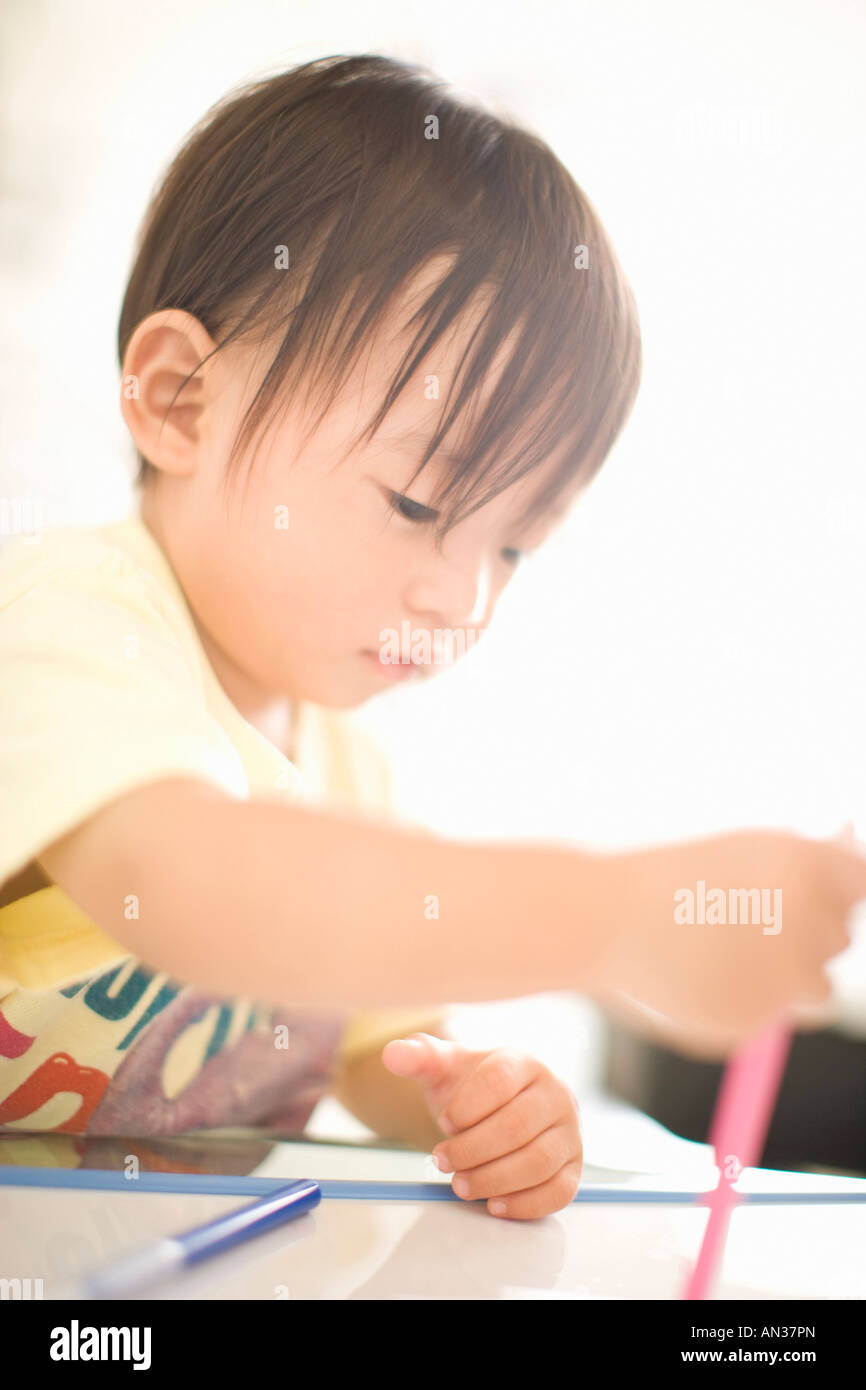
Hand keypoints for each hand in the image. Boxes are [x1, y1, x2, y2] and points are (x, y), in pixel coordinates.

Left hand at [381, 1032, 581, 1218]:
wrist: (501, 1108)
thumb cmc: (472, 1089)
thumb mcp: (444, 1068)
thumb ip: (418, 1057)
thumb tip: (392, 1053)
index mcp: (524, 1063)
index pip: (499, 1080)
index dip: (465, 1106)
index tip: (444, 1121)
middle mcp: (555, 1094)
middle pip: (517, 1125)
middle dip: (472, 1150)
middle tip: (441, 1161)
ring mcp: (568, 1132)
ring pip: (538, 1161)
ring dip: (494, 1179)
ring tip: (460, 1185)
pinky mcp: (572, 1167)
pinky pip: (559, 1192)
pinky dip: (525, 1204)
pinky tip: (494, 1205)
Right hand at [590, 824, 865, 1049]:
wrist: (599, 916)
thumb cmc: (663, 866)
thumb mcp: (738, 840)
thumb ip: (803, 845)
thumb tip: (845, 835)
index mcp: (805, 862)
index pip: (859, 880)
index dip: (830, 884)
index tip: (798, 887)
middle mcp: (806, 921)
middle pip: (840, 934)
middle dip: (805, 928)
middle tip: (740, 915)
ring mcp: (782, 979)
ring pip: (817, 987)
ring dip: (787, 973)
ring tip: (721, 948)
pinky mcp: (755, 1022)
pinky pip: (770, 1016)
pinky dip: (746, 1000)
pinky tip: (699, 973)